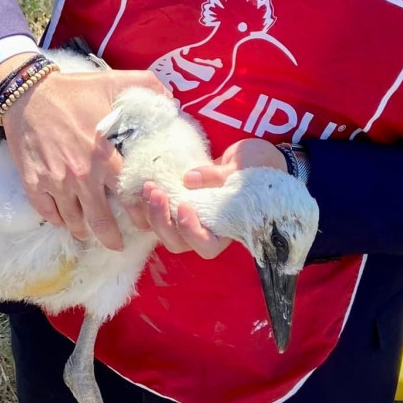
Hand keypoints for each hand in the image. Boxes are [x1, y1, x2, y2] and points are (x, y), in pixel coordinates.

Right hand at [0, 59, 168, 250]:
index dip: (140, 213)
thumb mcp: (112, 82)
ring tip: (88, 234)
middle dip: (112, 237)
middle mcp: (82, 175)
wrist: (27, 92)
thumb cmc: (72, 90)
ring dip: (82, 230)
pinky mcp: (33, 182)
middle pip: (101, 220)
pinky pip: (47, 212)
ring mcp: (56, 181)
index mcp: (105, 156)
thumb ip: (146, 88)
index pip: (130, 196)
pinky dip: (56, 219)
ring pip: (73, 220)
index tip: (145, 222)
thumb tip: (171, 100)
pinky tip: (63, 219)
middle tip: (118, 244)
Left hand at [123, 137, 286, 258]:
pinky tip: (142, 186)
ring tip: (148, 186)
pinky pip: (159, 212)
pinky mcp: (179, 203)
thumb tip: (189, 179)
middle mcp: (207, 228)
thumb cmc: (260, 166)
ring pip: (165, 231)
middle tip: (156, 193)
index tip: (184, 206)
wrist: (255, 155)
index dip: (191, 233)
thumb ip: (219, 175)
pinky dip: (147, 205)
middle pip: (177, 243)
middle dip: (162, 222)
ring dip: (151, 213)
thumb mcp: (245, 167)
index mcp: (228, 228)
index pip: (206, 246)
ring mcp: (192, 217)